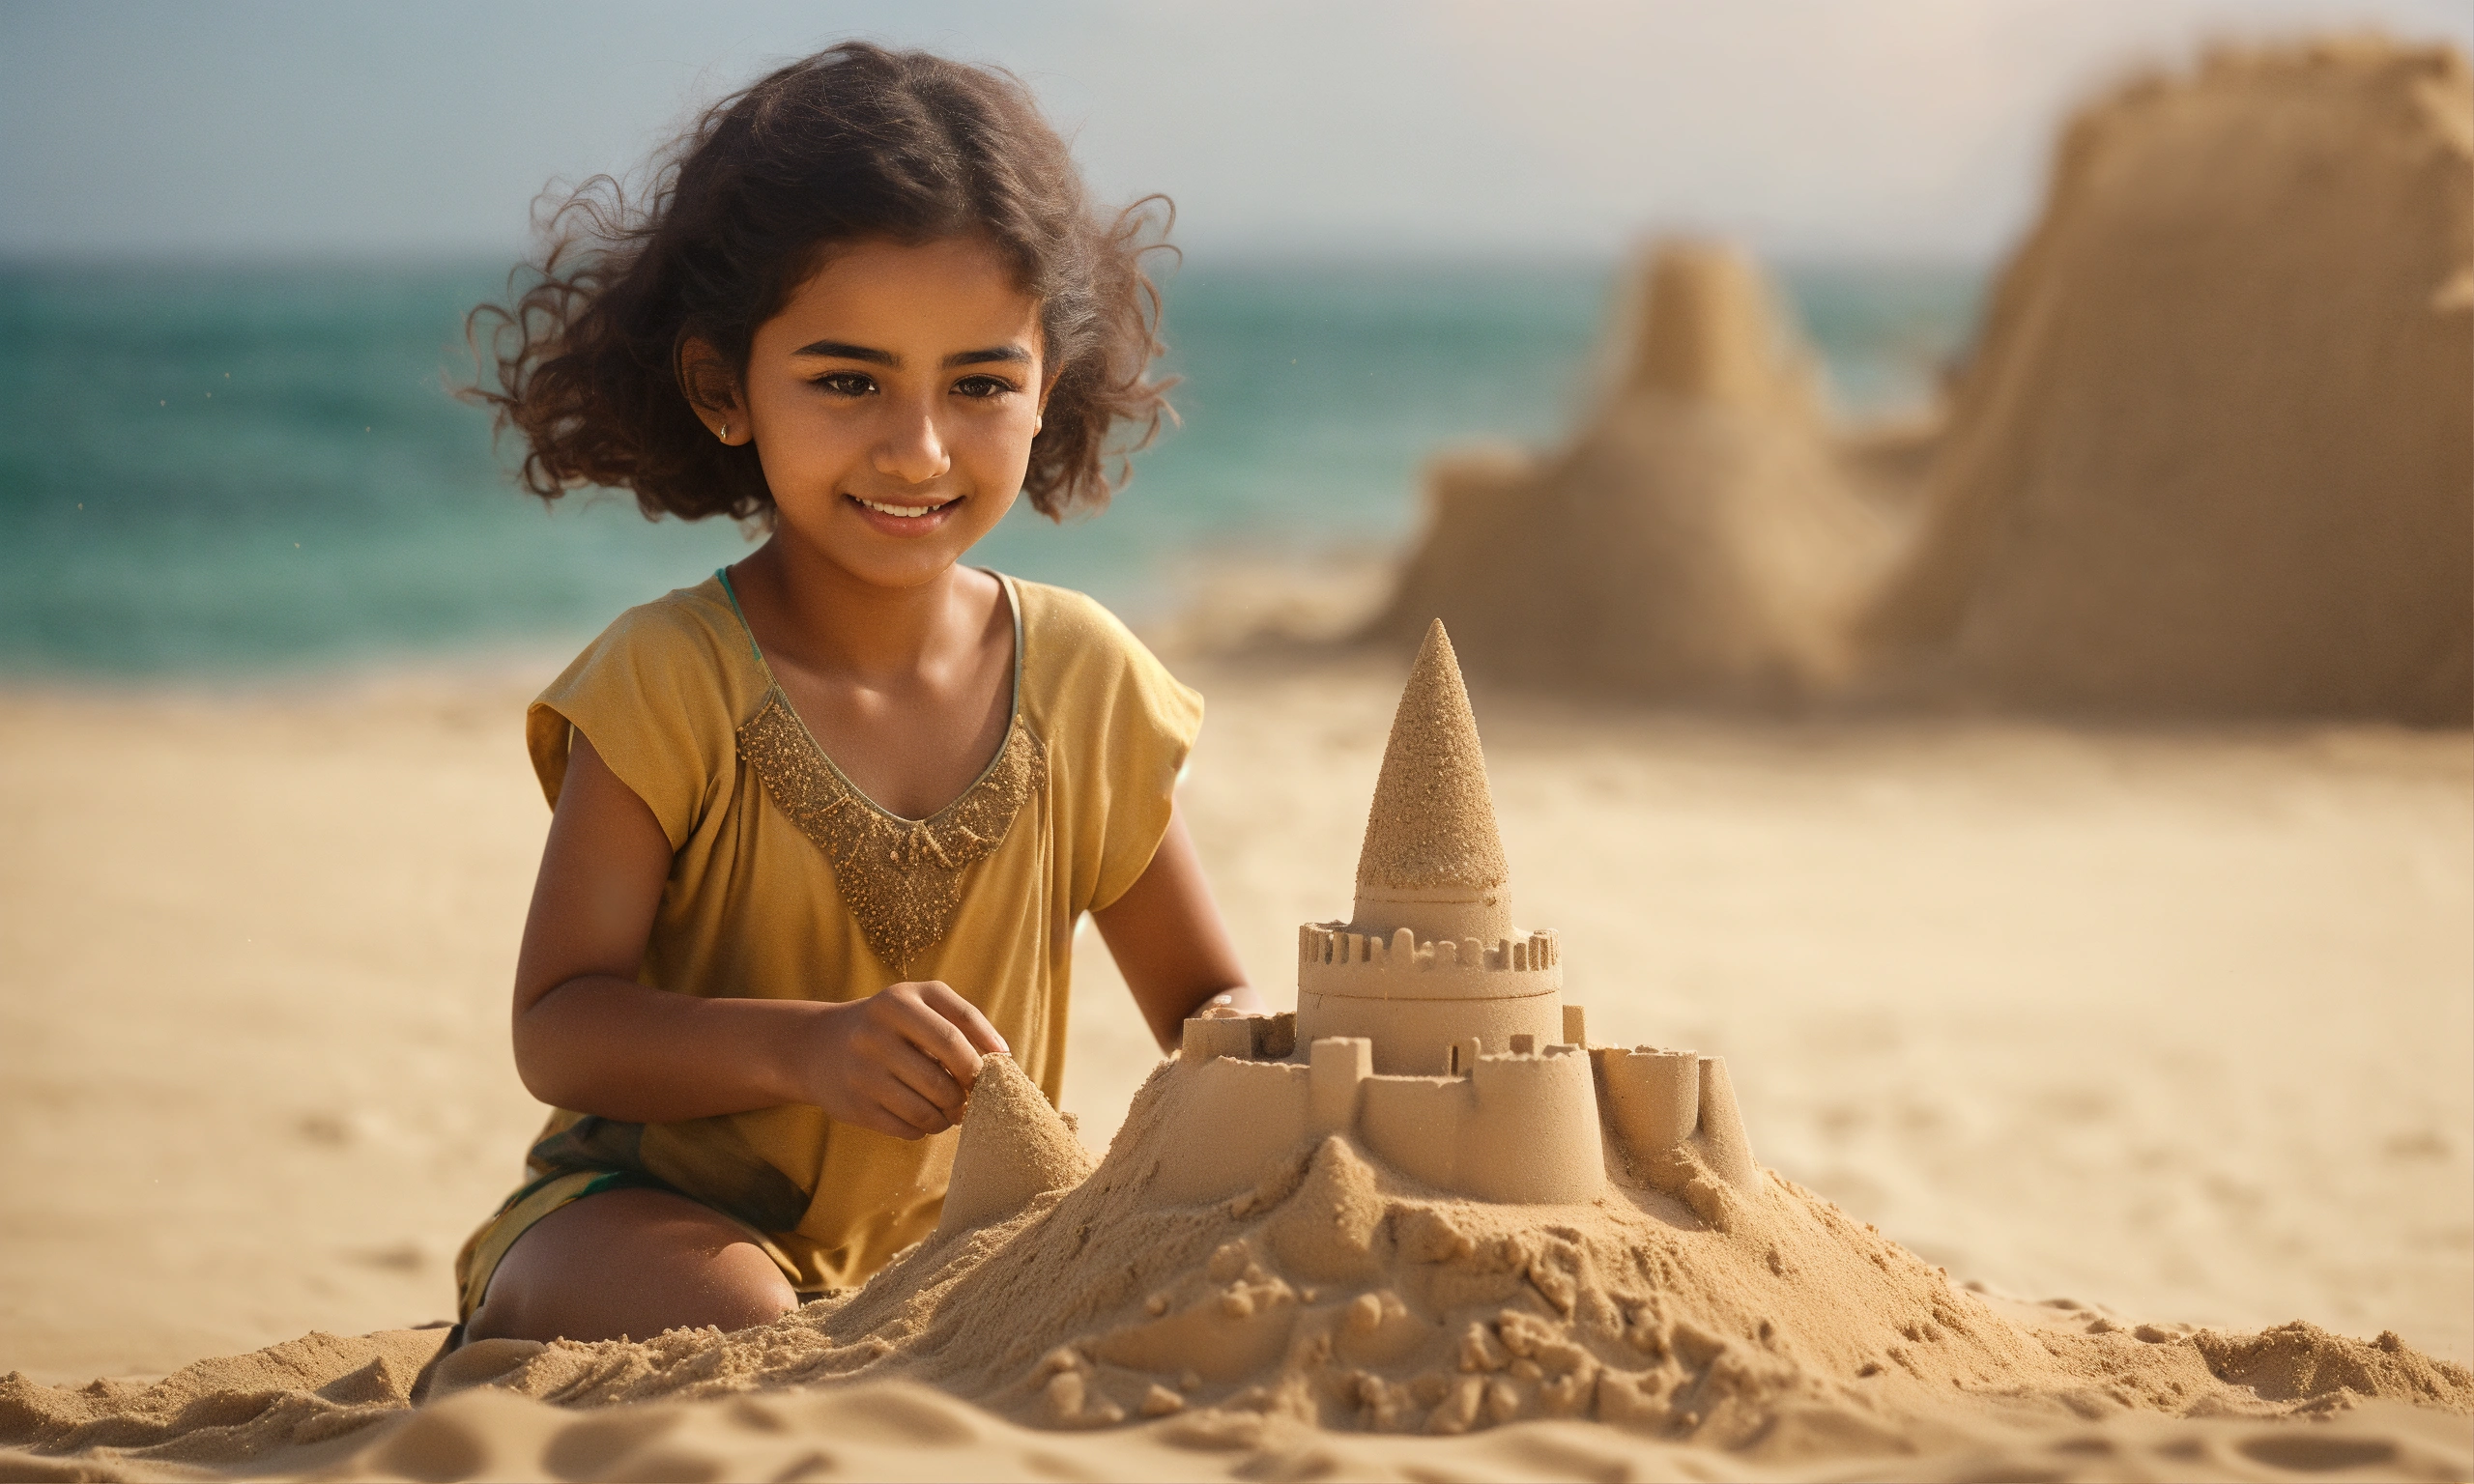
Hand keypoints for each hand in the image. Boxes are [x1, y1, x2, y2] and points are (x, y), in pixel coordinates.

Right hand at [795, 981, 1009, 1138]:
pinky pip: (907, 1128)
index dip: (982, 1059)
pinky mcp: (855, 1105)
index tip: (995, 1071)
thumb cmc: (889, 1024)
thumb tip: (1003, 1057)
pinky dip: (926, 1128)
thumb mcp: (920, 1002)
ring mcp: (862, 1072)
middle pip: (943, 1080)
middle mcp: (875, 1033)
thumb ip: (962, 1019)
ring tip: (952, 1110)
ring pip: (926, 1110)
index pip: (955, 1035)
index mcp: (898, 1001)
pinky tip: (925, 1117)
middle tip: (971, 1097)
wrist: (819, 1046)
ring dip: (949, 1116)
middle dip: (966, 1095)